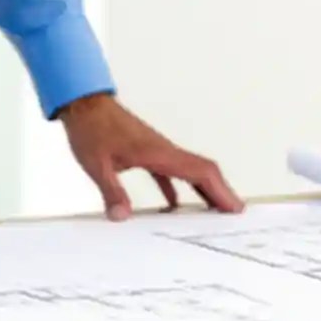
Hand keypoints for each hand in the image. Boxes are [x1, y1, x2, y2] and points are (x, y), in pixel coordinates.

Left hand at [60, 94, 244, 220]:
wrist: (84, 104)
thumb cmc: (91, 128)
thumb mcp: (97, 164)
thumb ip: (112, 191)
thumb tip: (122, 216)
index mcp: (158, 152)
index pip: (199, 171)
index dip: (219, 190)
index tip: (235, 207)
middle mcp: (163, 150)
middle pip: (202, 171)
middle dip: (221, 192)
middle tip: (235, 215)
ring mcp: (157, 150)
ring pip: (189, 171)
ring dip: (203, 191)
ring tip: (213, 214)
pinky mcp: (146, 152)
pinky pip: (169, 172)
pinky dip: (177, 188)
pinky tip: (173, 206)